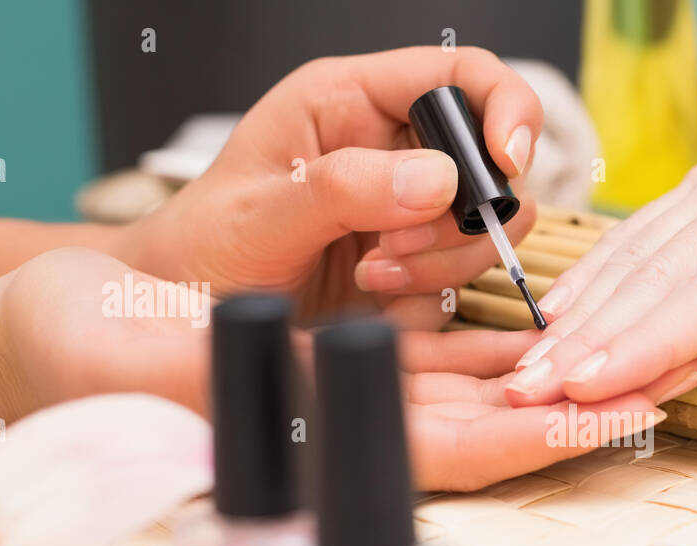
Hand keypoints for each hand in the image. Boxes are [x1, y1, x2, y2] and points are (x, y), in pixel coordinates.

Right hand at [0, 247, 696, 489]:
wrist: (63, 341)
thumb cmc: (97, 362)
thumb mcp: (171, 366)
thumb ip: (263, 382)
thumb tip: (356, 378)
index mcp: (332, 443)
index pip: (467, 451)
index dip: (551, 435)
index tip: (629, 415)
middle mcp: (366, 429)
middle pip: (504, 424)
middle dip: (593, 402)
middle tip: (682, 370)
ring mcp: (368, 395)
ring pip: (487, 387)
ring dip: (567, 369)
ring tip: (647, 346)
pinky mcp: (357, 358)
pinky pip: (446, 352)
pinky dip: (502, 339)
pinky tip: (555, 324)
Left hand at [124, 47, 542, 320]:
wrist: (190, 318)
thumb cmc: (204, 249)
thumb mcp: (257, 214)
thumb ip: (343, 189)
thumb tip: (436, 178)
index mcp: (350, 101)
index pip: (460, 76)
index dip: (503, 107)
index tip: (506, 159)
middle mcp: (392, 150)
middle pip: (490, 163)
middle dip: (463, 213)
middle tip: (399, 241)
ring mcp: (411, 212)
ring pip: (488, 228)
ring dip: (445, 262)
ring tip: (375, 275)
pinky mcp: (419, 266)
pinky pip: (464, 280)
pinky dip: (432, 297)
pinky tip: (376, 296)